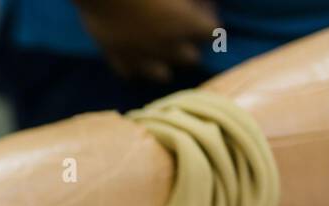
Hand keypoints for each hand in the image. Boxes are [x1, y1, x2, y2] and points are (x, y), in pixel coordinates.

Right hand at [74, 0, 219, 83]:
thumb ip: (191, 0)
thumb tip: (200, 2)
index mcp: (187, 24)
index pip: (212, 32)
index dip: (208, 19)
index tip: (201, 7)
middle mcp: (167, 46)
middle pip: (191, 59)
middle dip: (191, 44)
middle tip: (183, 28)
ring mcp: (141, 56)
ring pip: (163, 75)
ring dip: (166, 61)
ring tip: (160, 46)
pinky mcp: (116, 58)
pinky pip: (130, 72)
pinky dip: (135, 65)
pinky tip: (134, 51)